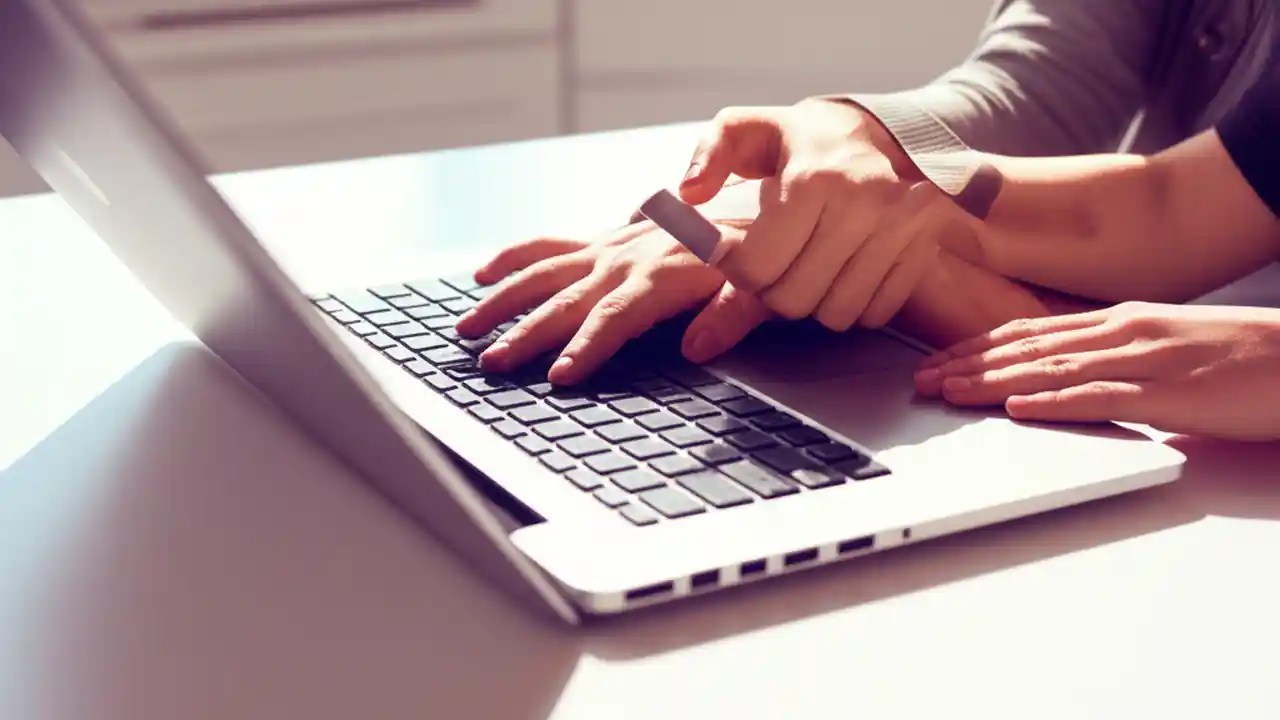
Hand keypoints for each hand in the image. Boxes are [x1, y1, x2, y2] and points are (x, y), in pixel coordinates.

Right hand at [455, 222, 769, 384]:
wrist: (761, 199)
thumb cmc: (762, 253)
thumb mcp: (763, 288)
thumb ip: (732, 315)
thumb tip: (697, 349)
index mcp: (665, 274)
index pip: (616, 317)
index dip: (587, 345)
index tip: (559, 374)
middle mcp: (629, 258)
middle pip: (567, 300)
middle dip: (526, 333)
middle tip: (492, 362)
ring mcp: (611, 246)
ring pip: (545, 272)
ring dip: (504, 300)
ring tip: (468, 327)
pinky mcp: (605, 239)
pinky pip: (550, 246)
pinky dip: (515, 257)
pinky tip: (483, 272)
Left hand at [677, 98, 957, 329]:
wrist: (885, 132)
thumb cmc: (803, 140)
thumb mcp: (748, 130)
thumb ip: (709, 155)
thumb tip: (688, 194)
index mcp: (813, 178)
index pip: (756, 266)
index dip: (737, 271)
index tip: (738, 254)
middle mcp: (864, 204)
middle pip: (793, 298)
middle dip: (772, 290)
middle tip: (773, 264)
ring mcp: (900, 230)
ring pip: (834, 314)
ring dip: (812, 302)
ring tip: (807, 267)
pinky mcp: (922, 251)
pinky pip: (873, 313)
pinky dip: (852, 305)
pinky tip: (842, 272)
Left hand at [914, 302, 1279, 439]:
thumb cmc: (1240, 358)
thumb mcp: (1164, 347)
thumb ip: (1115, 358)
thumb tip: (1064, 379)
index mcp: (1119, 321)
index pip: (1030, 331)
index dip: (977, 346)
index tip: (938, 359)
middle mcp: (1122, 333)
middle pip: (1027, 348)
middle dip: (967, 363)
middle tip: (921, 379)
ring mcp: (1145, 360)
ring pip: (1051, 369)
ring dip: (992, 382)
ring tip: (948, 392)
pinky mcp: (1171, 392)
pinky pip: (1102, 398)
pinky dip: (1055, 402)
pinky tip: (1018, 407)